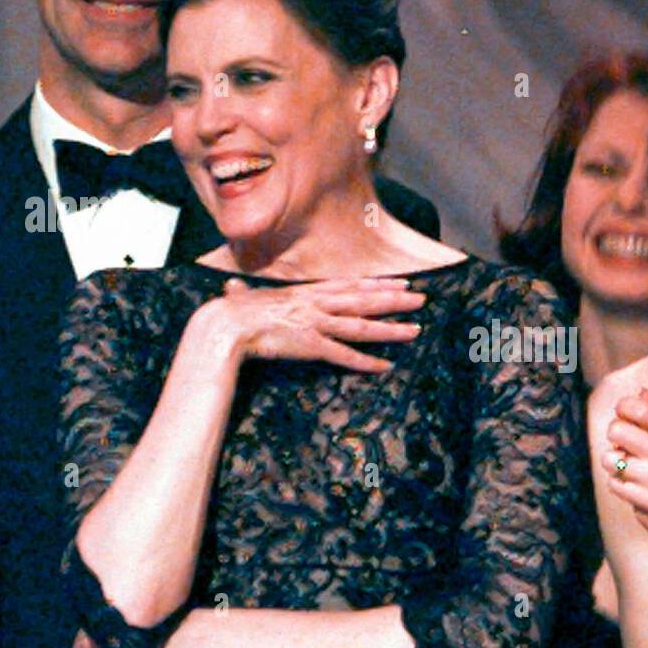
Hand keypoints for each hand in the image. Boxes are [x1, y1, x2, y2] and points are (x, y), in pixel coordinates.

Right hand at [211, 275, 426, 371]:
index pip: (350, 285)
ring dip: (390, 329)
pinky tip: (385, 365)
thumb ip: (244, 293)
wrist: (225, 325)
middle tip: (421, 299)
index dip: (378, 284)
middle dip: (395, 300)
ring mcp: (316, 324)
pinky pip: (345, 355)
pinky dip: (366, 361)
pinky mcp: (312, 346)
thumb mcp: (243, 298)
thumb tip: (231, 289)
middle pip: (364, 300)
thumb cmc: (231, 312)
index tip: (401, 282)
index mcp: (306, 292)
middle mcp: (316, 304)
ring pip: (362, 326)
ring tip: (415, 330)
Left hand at [632, 380, 647, 593]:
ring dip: (614, 458)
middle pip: (618, 431)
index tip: (623, 411)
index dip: (623, 407)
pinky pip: (616, 484)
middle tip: (621, 437)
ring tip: (623, 460)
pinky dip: (618, 481)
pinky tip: (628, 480)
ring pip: (612, 459)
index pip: (638, 409)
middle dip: (616, 431)